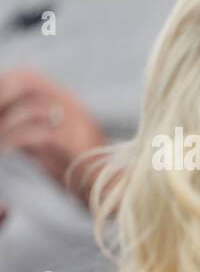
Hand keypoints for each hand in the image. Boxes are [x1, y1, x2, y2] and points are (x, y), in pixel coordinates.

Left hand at [0, 69, 106, 202]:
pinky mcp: (76, 142)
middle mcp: (72, 105)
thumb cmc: (82, 174)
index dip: (3, 85)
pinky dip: (13, 141)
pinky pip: (36, 133)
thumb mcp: (50, 146)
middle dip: (1, 95)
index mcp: (65, 102)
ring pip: (29, 107)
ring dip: (4, 124)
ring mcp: (77, 122)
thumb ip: (27, 131)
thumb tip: (2, 122)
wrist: (115, 194)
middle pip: (27, 80)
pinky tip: (5, 152)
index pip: (26, 77)